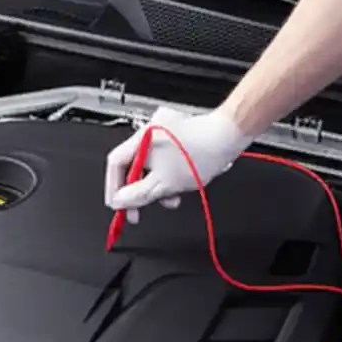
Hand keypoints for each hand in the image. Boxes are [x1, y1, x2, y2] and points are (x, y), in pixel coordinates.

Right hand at [104, 107, 252, 222]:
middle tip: (139, 210)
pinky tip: (179, 184)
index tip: (117, 205)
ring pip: (151, 165)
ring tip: (170, 197)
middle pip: (133, 166)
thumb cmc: (201, 154)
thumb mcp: (163, 184)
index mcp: (141, 139)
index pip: (115, 164)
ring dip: (157, 185)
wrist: (229, 137)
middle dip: (139, 190)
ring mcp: (164, 132)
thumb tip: (119, 201)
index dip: (113, 187)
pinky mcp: (178, 136)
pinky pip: (164, 159)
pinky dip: (167, 174)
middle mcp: (149, 132)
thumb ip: (137, 195)